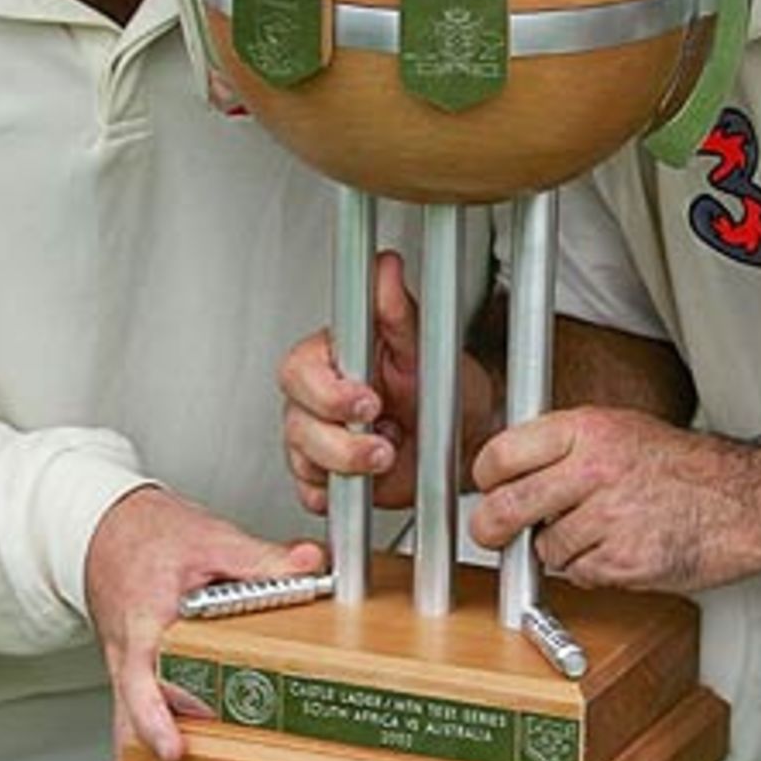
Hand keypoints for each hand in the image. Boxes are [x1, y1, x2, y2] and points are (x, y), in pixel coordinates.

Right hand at [85, 485, 324, 760]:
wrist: (110, 530)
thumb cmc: (150, 535)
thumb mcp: (211, 539)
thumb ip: (261, 558)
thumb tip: (308, 565)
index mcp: (145, 622)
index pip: (142, 681)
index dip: (159, 720)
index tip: (175, 749)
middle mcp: (129, 653)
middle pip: (136, 712)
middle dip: (163, 737)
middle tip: (192, 756)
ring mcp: (125, 666)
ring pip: (132, 718)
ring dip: (159, 737)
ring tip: (198, 756)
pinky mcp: (132, 670)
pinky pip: (139, 706)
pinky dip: (160, 722)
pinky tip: (192, 731)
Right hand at [280, 250, 502, 514]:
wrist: (463, 437)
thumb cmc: (443, 387)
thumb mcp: (424, 346)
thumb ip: (397, 311)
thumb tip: (385, 267)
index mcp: (331, 359)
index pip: (301, 372)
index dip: (329, 393)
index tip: (367, 401)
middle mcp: (316, 398)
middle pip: (297, 423)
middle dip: (341, 441)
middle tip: (383, 440)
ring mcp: (318, 439)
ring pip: (304, 461)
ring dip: (348, 467)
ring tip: (388, 456)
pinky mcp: (327, 478)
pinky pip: (314, 492)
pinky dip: (342, 493)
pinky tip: (370, 479)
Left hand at [470, 407, 760, 592]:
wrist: (741, 501)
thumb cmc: (682, 466)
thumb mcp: (618, 428)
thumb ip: (565, 445)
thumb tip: (511, 467)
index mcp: (587, 430)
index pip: (503, 453)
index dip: (484, 476)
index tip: (485, 487)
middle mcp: (593, 470)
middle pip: (507, 506)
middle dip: (491, 527)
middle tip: (491, 532)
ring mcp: (608, 518)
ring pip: (545, 548)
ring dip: (558, 550)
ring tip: (593, 532)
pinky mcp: (622, 562)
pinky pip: (578, 575)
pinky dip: (589, 571)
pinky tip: (615, 549)